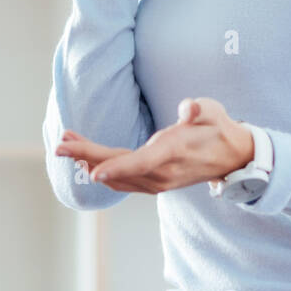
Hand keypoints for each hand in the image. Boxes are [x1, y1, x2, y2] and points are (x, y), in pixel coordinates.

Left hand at [53, 97, 253, 194]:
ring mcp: (157, 182)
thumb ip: (199, 109)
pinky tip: (85, 160)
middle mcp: (162, 173)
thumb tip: (189, 108)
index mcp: (173, 153)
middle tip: (59, 145)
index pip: (141, 163)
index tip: (92, 172)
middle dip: (87, 157)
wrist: (231, 157)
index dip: (116, 167)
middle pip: (119, 168)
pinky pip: (122, 179)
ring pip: (116, 176)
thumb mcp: (213, 111)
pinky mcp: (153, 183)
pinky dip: (101, 169)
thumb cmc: (218, 127)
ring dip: (88, 161)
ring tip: (66, 144)